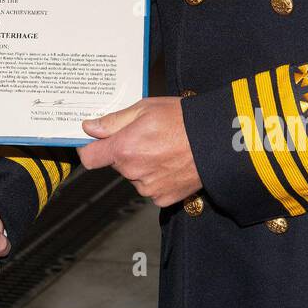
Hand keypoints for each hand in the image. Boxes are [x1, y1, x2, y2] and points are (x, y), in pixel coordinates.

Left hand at [79, 97, 201, 206]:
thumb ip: (114, 121)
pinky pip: (151, 188)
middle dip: (125, 151)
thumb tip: (90, 127)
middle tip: (146, 136)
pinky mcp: (163, 199)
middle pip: (116, 164)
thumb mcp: (145, 108)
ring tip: (164, 149)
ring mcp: (148, 188)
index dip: (90, 148)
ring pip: (134, 176)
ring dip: (142, 165)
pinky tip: (171, 163)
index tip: (96, 143)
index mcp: (124, 148)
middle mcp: (133, 171)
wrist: (218, 142)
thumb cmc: (183, 120)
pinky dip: (157, 178)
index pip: (90, 157)